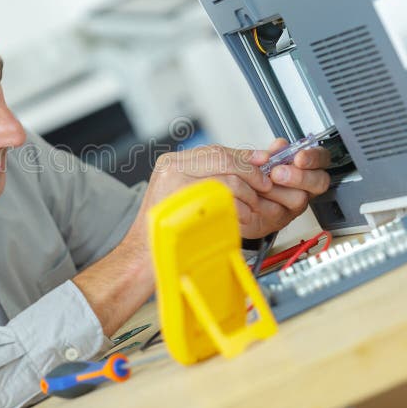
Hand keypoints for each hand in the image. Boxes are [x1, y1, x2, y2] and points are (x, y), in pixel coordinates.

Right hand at [129, 145, 273, 242]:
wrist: (141, 257)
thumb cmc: (163, 231)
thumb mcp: (184, 196)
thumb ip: (209, 178)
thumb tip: (245, 164)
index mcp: (171, 163)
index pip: (215, 150)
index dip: (244, 157)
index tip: (262, 162)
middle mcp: (172, 169)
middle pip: (223, 159)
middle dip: (251, 174)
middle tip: (264, 187)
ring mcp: (176, 186)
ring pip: (227, 179)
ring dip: (247, 195)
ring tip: (251, 209)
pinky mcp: (185, 206)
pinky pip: (222, 202)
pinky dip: (239, 210)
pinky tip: (241, 219)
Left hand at [246, 138, 331, 235]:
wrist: (234, 200)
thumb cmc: (252, 177)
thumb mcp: (260, 159)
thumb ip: (272, 152)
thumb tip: (280, 145)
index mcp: (304, 168)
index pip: (322, 159)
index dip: (314, 158)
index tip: (299, 158)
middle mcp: (303, 188)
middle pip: (319, 182)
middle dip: (299, 176)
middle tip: (277, 173)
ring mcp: (293, 205)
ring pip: (298, 199)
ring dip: (277, 189)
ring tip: (260, 184)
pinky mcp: (279, 220)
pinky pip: (277, 212)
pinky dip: (261, 201)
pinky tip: (252, 194)